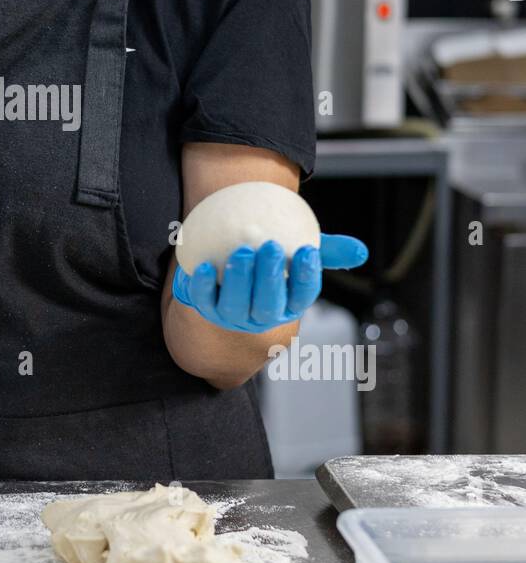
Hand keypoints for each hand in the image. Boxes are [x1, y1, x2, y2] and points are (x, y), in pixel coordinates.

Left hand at [172, 233, 367, 333]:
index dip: (305, 276)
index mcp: (288, 303)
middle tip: (270, 247)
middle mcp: (262, 315)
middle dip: (270, 277)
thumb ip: (327, 250)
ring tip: (242, 252)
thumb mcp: (297, 252)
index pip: (302, 295)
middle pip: (268, 303)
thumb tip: (362, 250)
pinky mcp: (205, 307)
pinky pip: (203, 300)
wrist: (227, 265)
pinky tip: (202, 267)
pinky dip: (201, 286)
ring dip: (239, 281)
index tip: (306, 251)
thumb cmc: (270, 259)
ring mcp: (232, 314)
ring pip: (236, 304)